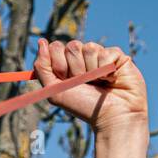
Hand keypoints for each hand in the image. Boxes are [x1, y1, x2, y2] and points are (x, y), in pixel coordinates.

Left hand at [33, 39, 147, 132]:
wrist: (112, 116)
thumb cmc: (84, 106)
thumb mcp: (55, 91)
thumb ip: (43, 69)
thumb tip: (41, 41)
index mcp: (66, 67)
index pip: (55, 48)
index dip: (58, 64)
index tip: (64, 79)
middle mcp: (82, 60)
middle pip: (72, 46)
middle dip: (75, 68)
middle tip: (83, 83)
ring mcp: (99, 56)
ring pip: (89, 47)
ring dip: (91, 70)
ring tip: (99, 83)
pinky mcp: (116, 55)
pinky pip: (105, 52)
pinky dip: (105, 69)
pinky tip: (110, 80)